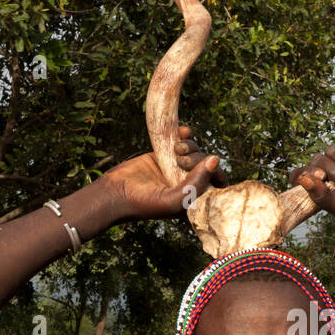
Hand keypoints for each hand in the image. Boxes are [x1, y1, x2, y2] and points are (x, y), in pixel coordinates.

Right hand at [99, 124, 226, 219]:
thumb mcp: (175, 199)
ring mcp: (177, 168)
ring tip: (177, 148)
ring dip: (192, 146)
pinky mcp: (165, 155)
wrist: (116, 192)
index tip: (210, 167)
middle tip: (182, 161)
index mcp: (195, 198)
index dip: (218, 174)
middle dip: (200, 159)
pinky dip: (185, 134)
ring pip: (196, 151)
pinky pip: (182, 141)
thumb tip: (215, 159)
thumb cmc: (146, 203)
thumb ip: (197, 182)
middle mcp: (189, 183)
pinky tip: (182, 131)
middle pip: (207, 165)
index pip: (218, 185)